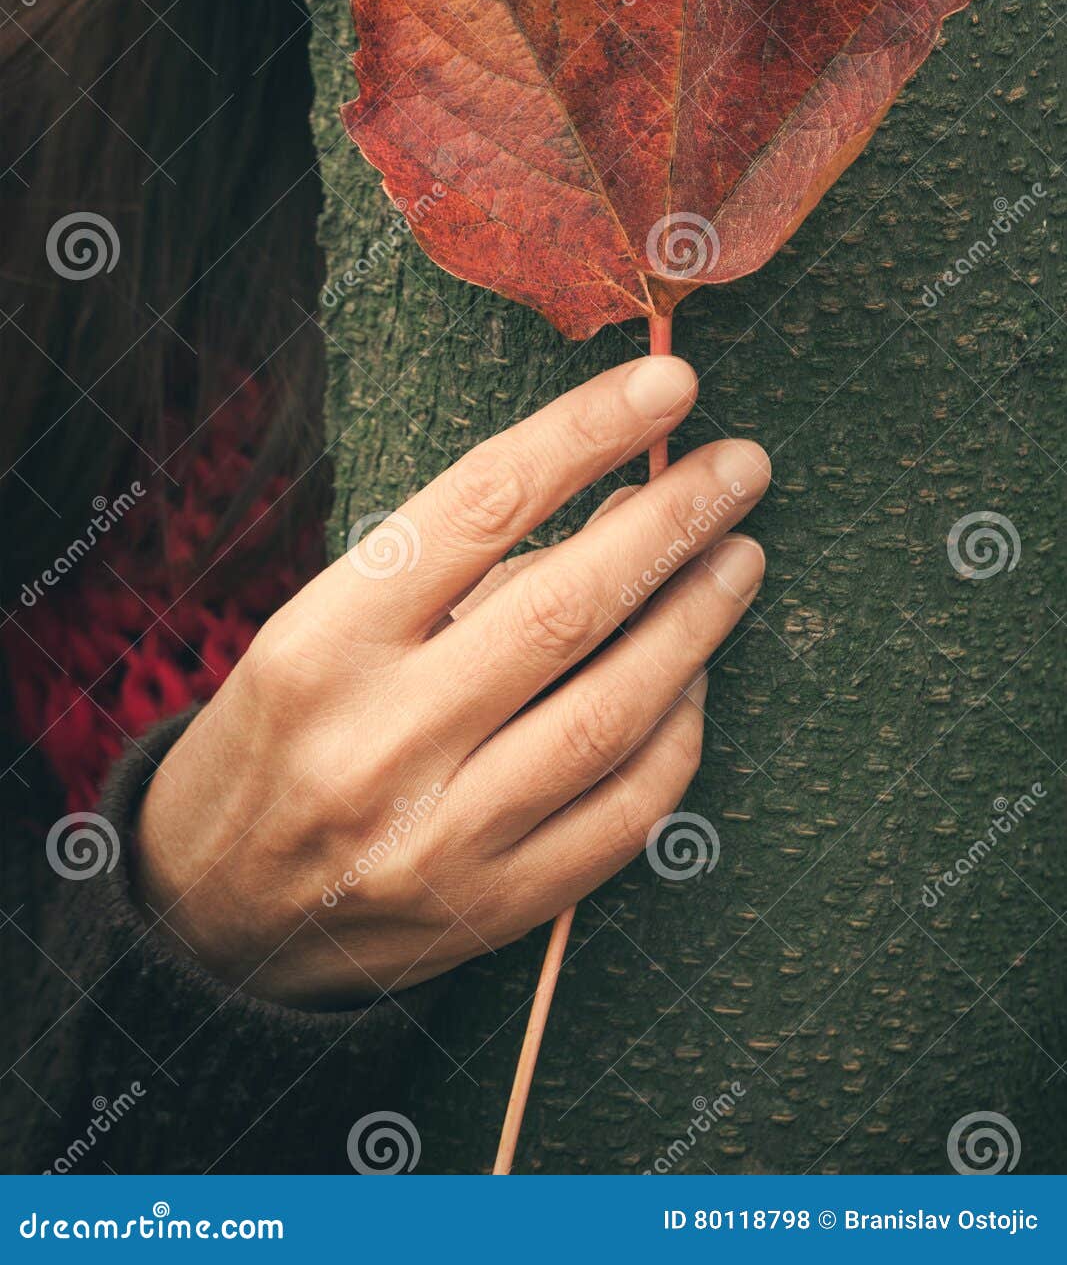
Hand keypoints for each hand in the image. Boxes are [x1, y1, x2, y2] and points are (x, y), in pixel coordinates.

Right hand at [134, 357, 769, 1006]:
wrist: (215, 917)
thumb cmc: (277, 741)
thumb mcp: (320, 631)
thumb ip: (458, 576)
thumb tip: (620, 507)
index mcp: (323, 643)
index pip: (480, 504)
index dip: (586, 432)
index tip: (667, 387)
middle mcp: (382, 739)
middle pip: (565, 606)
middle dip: (672, 522)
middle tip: (739, 469)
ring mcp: (442, 835)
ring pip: (612, 711)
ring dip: (696, 621)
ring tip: (740, 556)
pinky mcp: (495, 908)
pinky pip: (624, 813)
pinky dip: (678, 733)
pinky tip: (696, 676)